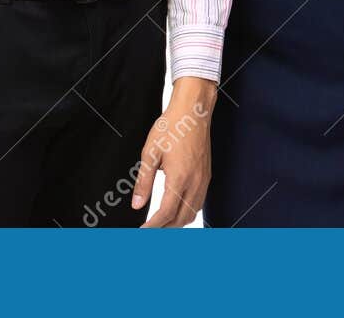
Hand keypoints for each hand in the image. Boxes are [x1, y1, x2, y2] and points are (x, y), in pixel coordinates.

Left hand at [133, 77, 217, 226]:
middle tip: (149, 232)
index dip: (152, 227)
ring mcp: (203, 180)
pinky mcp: (206, 175)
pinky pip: (198, 202)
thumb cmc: (172, 126)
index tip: (142, 232)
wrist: (193, 111)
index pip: (166, 213)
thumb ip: (143, 181)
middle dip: (164, 229)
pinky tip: (176, 209)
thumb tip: (137, 204)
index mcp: (179, 177)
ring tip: (160, 225)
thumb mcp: (150, 152)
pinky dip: (186, 212)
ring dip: (176, 223)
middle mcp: (195, 182)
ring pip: (192, 213)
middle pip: (181, 219)